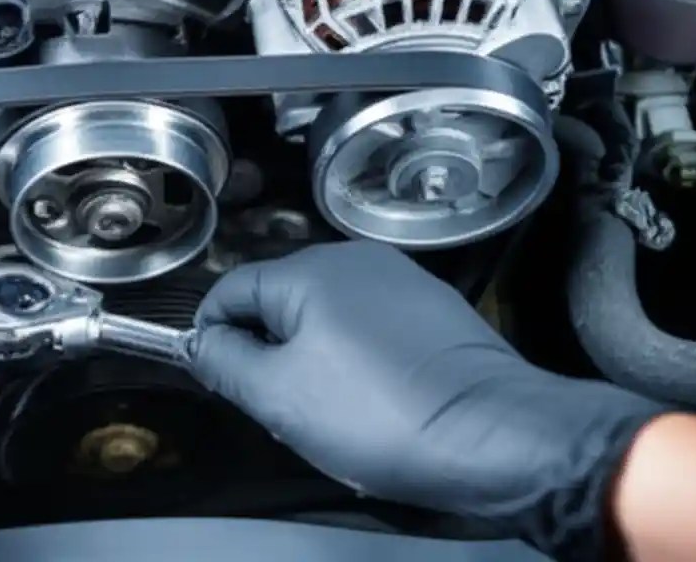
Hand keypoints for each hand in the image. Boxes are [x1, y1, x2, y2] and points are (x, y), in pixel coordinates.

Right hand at [189, 242, 664, 559]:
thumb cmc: (382, 415)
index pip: (230, 290)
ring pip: (326, 317)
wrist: (493, 435)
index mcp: (309, 269)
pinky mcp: (434, 310)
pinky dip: (358, 361)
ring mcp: (401, 280)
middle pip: (280, 301)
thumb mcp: (277, 397)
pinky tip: (374, 402)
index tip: (220, 379)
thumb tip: (201, 341)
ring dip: (314, 359)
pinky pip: (371, 328)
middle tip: (282, 408)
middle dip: (269, 353)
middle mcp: (355, 260)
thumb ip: (224, 362)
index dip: (212, 336)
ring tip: (334, 412)